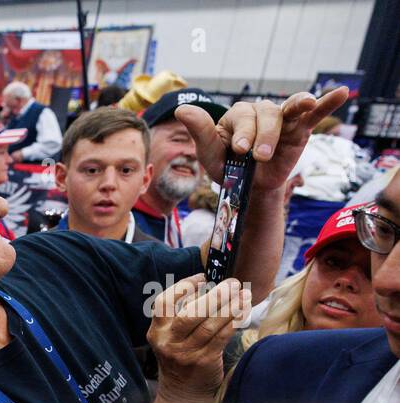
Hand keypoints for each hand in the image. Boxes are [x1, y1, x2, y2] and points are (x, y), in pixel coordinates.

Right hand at [149, 273, 250, 402]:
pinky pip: (222, 337)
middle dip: (215, 295)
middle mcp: (168, 342)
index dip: (183, 287)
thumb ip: (183, 313)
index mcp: (157, 332)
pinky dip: (234, 322)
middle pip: (191, 313)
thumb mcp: (172, 337)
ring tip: (245, 294)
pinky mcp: (203, 361)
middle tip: (232, 282)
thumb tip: (208, 287)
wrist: (182, 393)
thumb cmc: (181, 357)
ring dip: (230, 306)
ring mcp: (185, 353)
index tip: (202, 278)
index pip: (164, 303)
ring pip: (210, 324)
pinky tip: (243, 311)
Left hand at [177, 87, 349, 193]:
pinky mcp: (300, 129)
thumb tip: (181, 109)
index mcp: (237, 116)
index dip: (243, 132)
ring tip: (299, 115)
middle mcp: (260, 112)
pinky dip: (327, 103)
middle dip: (263, 136)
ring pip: (288, 112)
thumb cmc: (229, 169)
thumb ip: (200, 132)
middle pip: (266, 114)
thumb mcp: (211, 154)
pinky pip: (314, 113)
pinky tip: (342, 92)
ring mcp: (282, 119)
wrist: (251, 190)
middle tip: (258, 157)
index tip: (240, 151)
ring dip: (289, 120)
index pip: (242, 117)